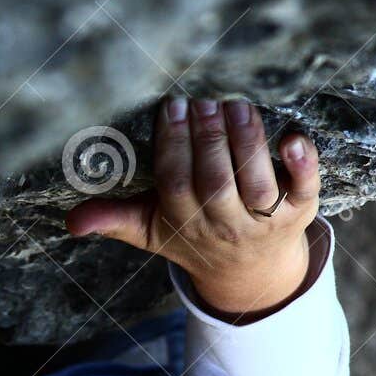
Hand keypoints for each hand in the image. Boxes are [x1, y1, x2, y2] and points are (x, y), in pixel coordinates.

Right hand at [65, 97, 320, 315]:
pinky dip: (303, 164)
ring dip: (248, 143)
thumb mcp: (152, 232)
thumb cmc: (194, 236)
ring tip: (236, 106)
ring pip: (258, 185)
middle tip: (204, 101)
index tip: (171, 106)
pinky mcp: (300, 213)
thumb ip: (115, 221)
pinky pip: (304, 191)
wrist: (251, 274)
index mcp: (186, 225)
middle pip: (216, 184)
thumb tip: (70, 221)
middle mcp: (226, 226)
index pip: (176, 185)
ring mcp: (265, 222)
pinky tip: (294, 136)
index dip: (173, 145)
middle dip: (209, 139)